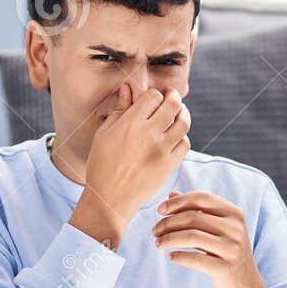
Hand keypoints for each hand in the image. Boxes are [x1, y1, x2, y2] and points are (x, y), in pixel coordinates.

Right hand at [70, 84, 189, 246]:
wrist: (109, 200)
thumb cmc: (101, 165)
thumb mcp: (104, 134)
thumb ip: (119, 109)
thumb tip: (127, 88)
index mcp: (131, 123)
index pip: (153, 96)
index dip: (155, 93)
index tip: (153, 97)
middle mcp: (149, 134)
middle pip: (173, 104)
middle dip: (173, 96)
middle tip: (171, 96)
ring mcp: (161, 150)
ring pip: (183, 122)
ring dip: (182, 114)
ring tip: (177, 113)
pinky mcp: (169, 165)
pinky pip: (185, 144)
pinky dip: (182, 136)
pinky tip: (175, 137)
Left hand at [152, 190, 279, 287]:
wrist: (245, 286)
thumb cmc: (226, 253)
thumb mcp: (216, 229)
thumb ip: (196, 210)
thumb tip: (172, 194)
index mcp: (234, 214)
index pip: (202, 198)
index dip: (178, 202)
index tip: (159, 210)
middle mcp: (236, 229)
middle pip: (193, 218)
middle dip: (168, 223)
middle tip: (155, 231)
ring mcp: (232, 249)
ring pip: (192, 237)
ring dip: (169, 239)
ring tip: (158, 243)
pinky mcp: (225, 269)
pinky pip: (195, 259)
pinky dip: (179, 256)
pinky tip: (171, 257)